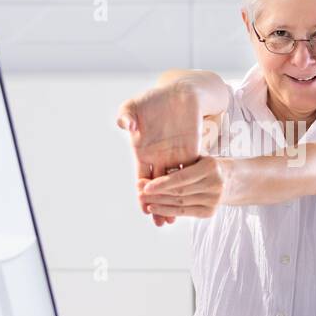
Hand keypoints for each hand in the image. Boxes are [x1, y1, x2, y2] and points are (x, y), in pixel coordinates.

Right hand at [117, 83, 202, 224]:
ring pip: (174, 184)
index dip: (143, 194)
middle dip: (158, 205)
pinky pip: (190, 171)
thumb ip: (125, 115)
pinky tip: (192, 200)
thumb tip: (123, 124)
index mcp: (142, 151)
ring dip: (174, 201)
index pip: (142, 178)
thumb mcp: (135, 105)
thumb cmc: (153, 99)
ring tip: (174, 219)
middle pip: (158, 187)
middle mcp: (158, 158)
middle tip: (159, 223)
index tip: (144, 208)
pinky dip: (189, 186)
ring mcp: (175, 156)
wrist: (178, 92)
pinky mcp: (192, 150)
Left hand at [137, 156, 224, 218]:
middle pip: (179, 192)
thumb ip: (179, 160)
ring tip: (143, 200)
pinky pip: (184, 213)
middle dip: (156, 193)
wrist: (227, 178)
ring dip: (158, 203)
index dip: (162, 183)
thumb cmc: (202, 163)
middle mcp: (215, 184)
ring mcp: (214, 200)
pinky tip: (153, 208)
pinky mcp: (210, 212)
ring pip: (180, 203)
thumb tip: (152, 167)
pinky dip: (167, 211)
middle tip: (138, 192)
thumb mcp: (195, 155)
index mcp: (211, 166)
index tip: (144, 185)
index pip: (182, 177)